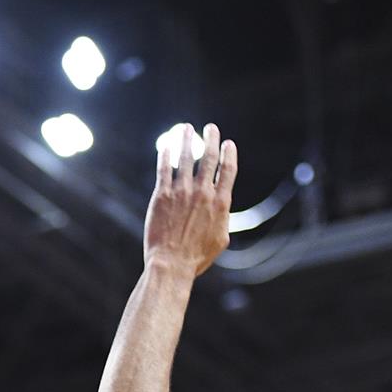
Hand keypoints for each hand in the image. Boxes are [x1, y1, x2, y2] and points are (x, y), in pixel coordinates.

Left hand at [144, 123, 235, 276]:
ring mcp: (182, 192)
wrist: (171, 263)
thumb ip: (223, 220)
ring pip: (186, 158)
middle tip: (210, 128)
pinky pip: (164, 168)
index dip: (229, 154)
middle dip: (211, 139)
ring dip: (187, 140)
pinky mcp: (162, 195)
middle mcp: (203, 193)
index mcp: (220, 202)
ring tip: (186, 128)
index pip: (228, 170)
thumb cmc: (196, 257)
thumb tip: (223, 212)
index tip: (228, 143)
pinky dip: (166, 154)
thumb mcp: (220, 240)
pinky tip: (165, 146)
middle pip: (209, 158)